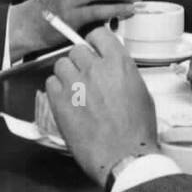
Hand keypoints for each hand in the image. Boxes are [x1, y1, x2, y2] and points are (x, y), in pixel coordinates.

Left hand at [45, 26, 158, 186]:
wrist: (124, 157)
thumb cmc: (136, 131)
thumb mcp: (141, 91)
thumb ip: (123, 73)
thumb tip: (112, 68)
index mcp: (118, 63)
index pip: (98, 34)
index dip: (94, 42)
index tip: (94, 49)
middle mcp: (95, 68)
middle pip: (77, 49)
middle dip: (81, 61)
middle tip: (86, 76)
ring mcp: (75, 84)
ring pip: (61, 64)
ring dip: (67, 74)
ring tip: (75, 90)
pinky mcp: (59, 102)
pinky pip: (50, 83)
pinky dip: (56, 90)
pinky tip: (66, 101)